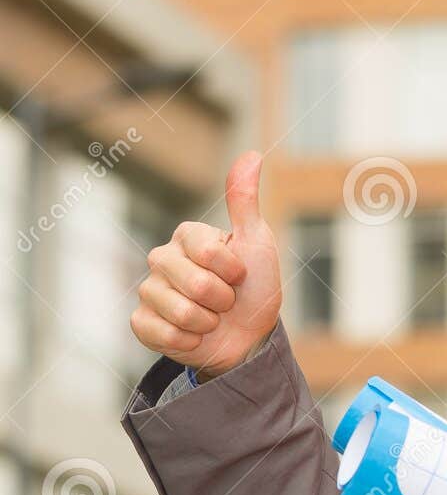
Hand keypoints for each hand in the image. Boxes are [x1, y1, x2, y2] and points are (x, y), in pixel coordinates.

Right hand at [131, 151, 281, 381]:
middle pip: (194, 284)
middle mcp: (163, 258)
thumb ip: (244, 201)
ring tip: (211, 318)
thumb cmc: (254, 288)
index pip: (208, 252)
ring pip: (179, 311)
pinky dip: (186, 340)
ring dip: (206, 322)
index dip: (233, 270)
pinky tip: (192, 336)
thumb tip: (252, 154)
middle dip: (222, 299)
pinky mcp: (141, 323)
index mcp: (187, 236)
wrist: (248, 338)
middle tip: (226, 300)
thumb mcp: (257, 242)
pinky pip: (158, 332)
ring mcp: (149, 291)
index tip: (240, 275)